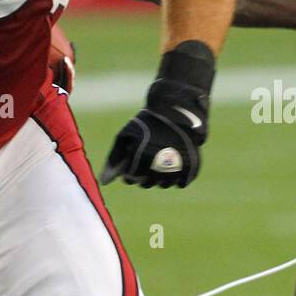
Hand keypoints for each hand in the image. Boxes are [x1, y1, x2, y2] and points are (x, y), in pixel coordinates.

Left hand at [101, 40, 214, 188]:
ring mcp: (178, 166)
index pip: (131, 178)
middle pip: (147, 184)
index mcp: (142, 156)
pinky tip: (173, 162)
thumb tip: (104, 182)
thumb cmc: (147, 124)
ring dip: (160, 177)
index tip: (134, 158)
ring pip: (164, 185)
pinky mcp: (191, 166)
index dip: (130, 170)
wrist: (177, 110)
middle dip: (143, 175)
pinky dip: (177, 176)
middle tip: (147, 159)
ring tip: (159, 159)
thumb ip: (113, 159)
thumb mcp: (126, 136)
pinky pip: (181, 183)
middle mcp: (160, 164)